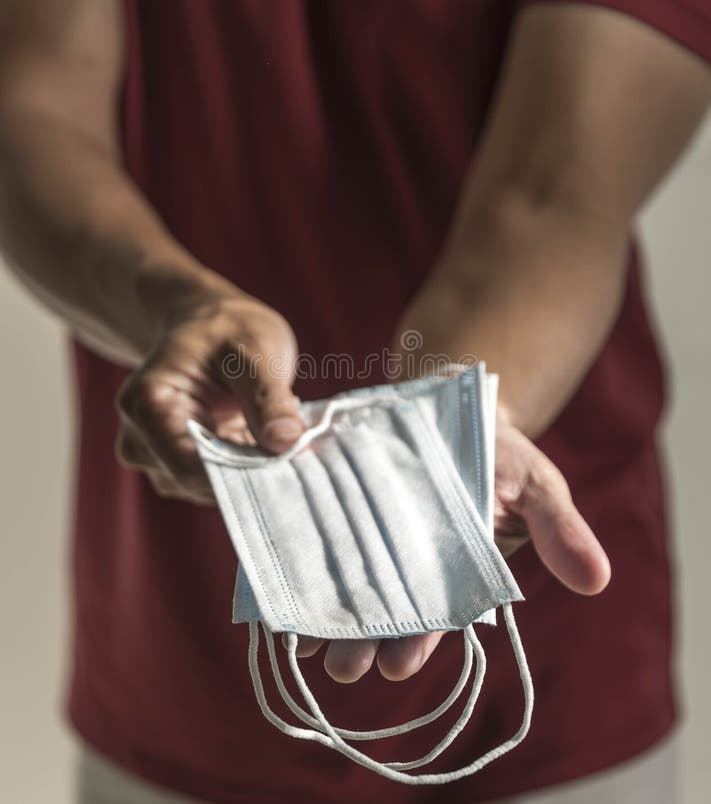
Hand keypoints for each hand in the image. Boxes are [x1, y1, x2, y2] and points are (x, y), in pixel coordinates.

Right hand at [116, 289, 304, 500]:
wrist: (212, 327)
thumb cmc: (228, 330)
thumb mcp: (255, 349)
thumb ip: (268, 395)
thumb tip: (287, 441)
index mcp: (146, 403)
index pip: (187, 464)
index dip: (239, 471)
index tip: (284, 459)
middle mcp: (139, 438)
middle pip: (197, 482)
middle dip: (248, 471)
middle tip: (291, 445)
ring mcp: (155, 459)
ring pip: (209, 490)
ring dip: (248, 472)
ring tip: (271, 433)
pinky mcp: (177, 469)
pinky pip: (217, 486)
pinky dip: (245, 471)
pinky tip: (260, 443)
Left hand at [292, 406, 609, 682]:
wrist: (450, 401)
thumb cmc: (497, 452)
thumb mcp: (534, 484)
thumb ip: (557, 529)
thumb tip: (598, 579)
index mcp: (453, 571)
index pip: (433, 619)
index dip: (416, 643)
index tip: (396, 664)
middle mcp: (405, 564)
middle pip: (380, 614)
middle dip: (360, 643)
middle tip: (341, 665)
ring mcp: (367, 537)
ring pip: (342, 586)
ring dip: (321, 616)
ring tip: (301, 639)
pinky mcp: (335, 505)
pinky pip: (313, 538)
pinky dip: (296, 560)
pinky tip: (275, 579)